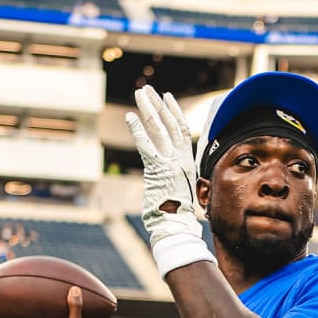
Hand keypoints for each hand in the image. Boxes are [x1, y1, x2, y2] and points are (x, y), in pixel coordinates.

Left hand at [124, 85, 214, 276]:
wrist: (176, 228)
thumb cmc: (175, 216)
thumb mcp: (178, 192)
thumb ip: (173, 178)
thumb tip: (168, 178)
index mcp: (187, 163)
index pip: (182, 131)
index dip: (174, 112)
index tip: (167, 98)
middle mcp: (181, 159)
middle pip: (170, 124)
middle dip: (158, 104)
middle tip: (149, 90)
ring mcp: (170, 163)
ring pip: (159, 129)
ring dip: (149, 109)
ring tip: (141, 93)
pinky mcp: (158, 169)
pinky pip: (146, 145)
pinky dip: (137, 130)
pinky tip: (129, 116)